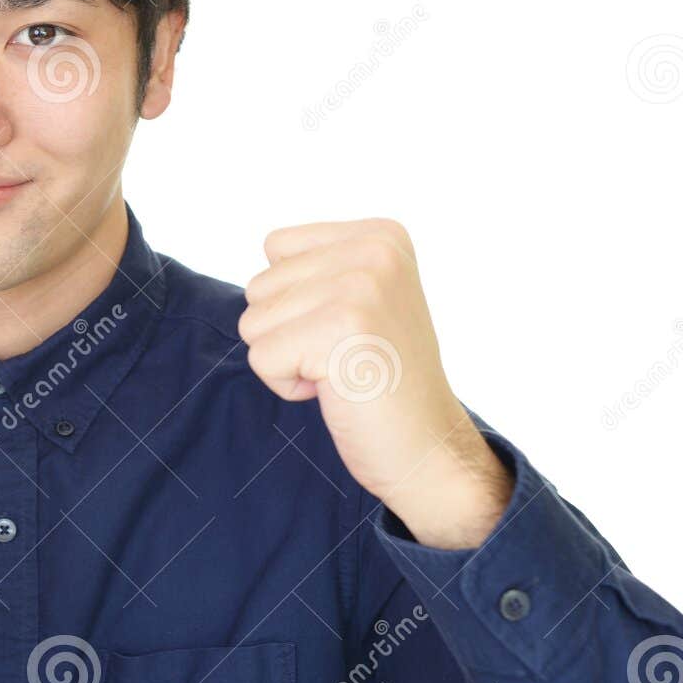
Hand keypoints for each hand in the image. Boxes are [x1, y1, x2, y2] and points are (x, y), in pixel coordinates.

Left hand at [237, 218, 511, 548]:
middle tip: (346, 356)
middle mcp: (375, 250)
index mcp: (381, 235)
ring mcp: (360, 287)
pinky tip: (338, 391)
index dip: (293, 299)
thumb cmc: (383, 378)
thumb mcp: (361, 299)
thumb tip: (263, 266)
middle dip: (288, 332)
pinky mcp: (341, 329)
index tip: (345, 328)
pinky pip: (262, 357)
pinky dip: (288, 385)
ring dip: (288, 359)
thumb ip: (317, 269)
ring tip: (343, 371)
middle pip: (260, 286)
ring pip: (254, 322)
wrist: (429, 446)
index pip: (276, 248)